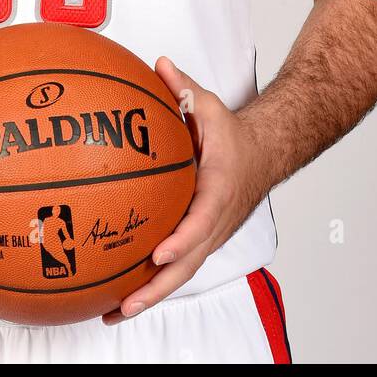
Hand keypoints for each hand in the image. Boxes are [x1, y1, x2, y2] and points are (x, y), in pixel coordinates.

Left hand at [102, 56, 270, 323]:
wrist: (264, 155)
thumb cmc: (232, 134)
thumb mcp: (211, 107)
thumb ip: (184, 88)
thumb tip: (159, 63)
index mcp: (217, 192)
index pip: (201, 222)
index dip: (181, 240)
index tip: (159, 252)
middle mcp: (214, 222)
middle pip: (186, 264)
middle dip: (156, 287)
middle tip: (124, 303)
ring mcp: (208, 236)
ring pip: (180, 273)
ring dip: (149, 295)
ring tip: (112, 313)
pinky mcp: (200, 240)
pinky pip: (176, 266)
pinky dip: (151, 282)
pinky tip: (118, 293)